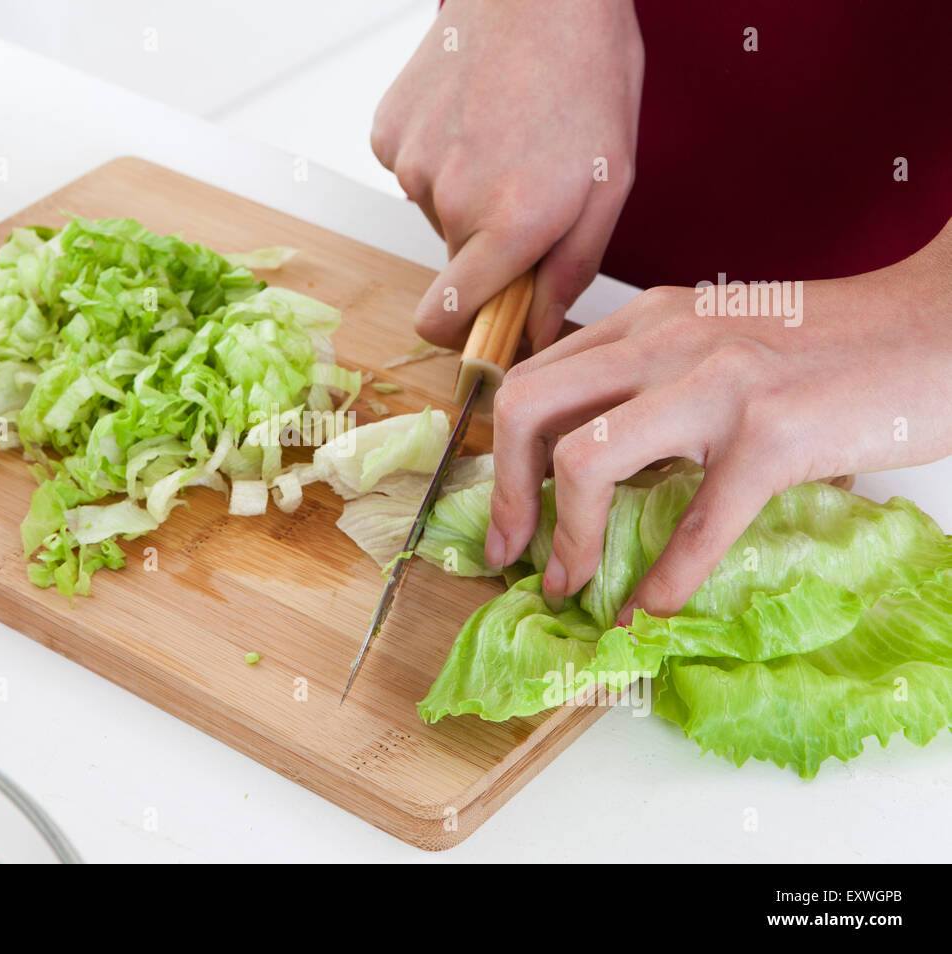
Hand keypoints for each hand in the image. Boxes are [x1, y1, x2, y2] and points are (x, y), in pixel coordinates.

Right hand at [370, 0, 642, 351]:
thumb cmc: (586, 74)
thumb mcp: (610, 182)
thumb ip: (570, 270)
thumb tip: (534, 334)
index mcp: (510, 224)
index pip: (445, 320)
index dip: (464, 329)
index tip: (485, 320)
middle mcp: (450, 201)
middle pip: (454, 263)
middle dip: (487, 245)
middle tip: (529, 187)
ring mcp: (412, 163)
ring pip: (435, 213)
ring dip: (466, 194)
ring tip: (507, 137)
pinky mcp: (389, 131)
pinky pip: (413, 170)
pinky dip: (441, 156)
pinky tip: (474, 116)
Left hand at [484, 219, 951, 623]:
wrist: (939, 321)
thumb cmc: (829, 346)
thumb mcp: (716, 341)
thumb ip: (653, 383)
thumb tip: (593, 469)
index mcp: (646, 321)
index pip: (532, 380)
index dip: (500, 458)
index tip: (505, 513)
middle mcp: (665, 341)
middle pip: (527, 408)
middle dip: (503, 495)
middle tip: (512, 554)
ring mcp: (717, 386)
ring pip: (585, 460)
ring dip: (566, 539)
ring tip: (571, 586)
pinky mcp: (774, 436)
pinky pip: (695, 525)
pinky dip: (662, 583)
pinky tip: (648, 613)